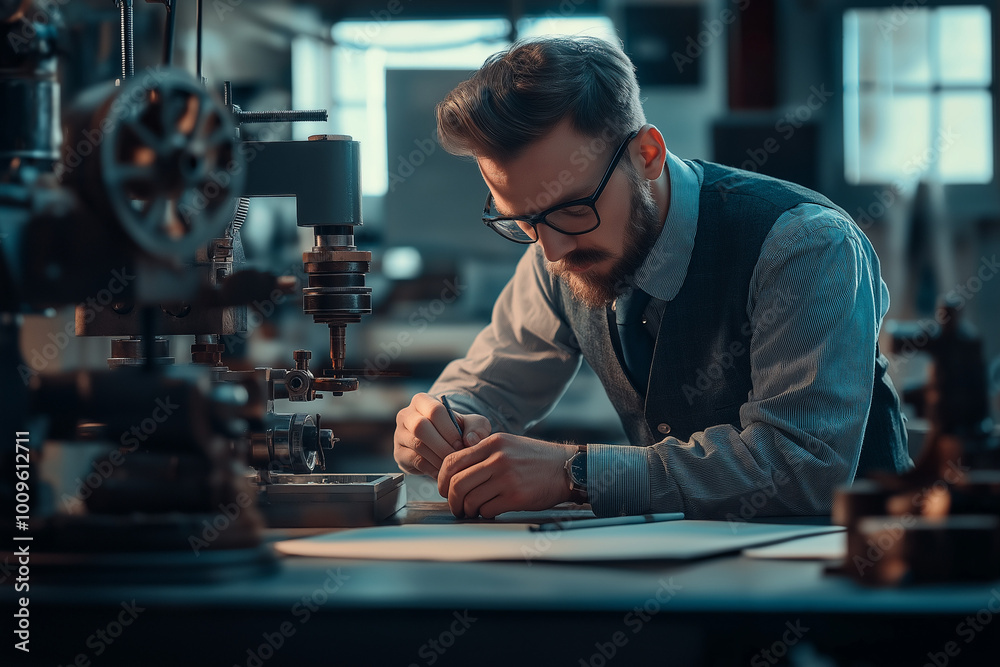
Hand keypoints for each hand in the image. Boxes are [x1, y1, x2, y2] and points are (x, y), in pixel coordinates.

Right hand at [394, 393, 491, 478]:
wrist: (443, 444)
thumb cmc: (457, 430)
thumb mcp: (473, 424)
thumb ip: (477, 428)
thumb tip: (470, 440)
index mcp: (422, 400)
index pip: (435, 410)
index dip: (450, 429)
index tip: (462, 443)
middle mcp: (406, 415)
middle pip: (421, 427)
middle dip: (442, 444)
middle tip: (456, 456)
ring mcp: (400, 434)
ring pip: (417, 445)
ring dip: (438, 457)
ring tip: (452, 465)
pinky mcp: (399, 453)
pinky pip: (415, 461)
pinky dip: (432, 468)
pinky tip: (443, 471)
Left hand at [438, 434, 576, 518]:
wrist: (567, 468)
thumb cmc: (535, 459)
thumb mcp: (508, 444)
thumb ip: (484, 453)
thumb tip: (455, 472)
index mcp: (492, 443)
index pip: (452, 461)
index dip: (441, 479)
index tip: (443, 489)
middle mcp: (498, 458)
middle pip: (457, 483)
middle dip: (451, 500)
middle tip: (455, 506)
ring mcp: (507, 478)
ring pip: (470, 499)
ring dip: (467, 510)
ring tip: (471, 511)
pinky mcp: (516, 496)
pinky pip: (487, 509)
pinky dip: (483, 514)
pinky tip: (489, 512)